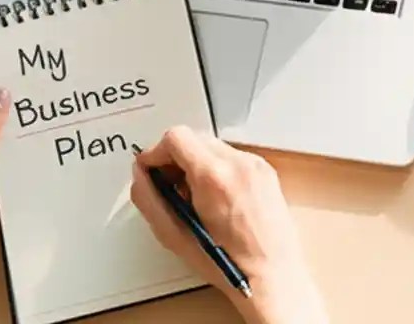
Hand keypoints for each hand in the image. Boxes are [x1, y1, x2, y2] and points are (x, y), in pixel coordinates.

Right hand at [131, 127, 327, 323]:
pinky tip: (214, 198)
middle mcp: (238, 163)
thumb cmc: (231, 264)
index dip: (155, 152)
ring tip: (193, 196)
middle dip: (175, 158)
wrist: (273, 275)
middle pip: (194, 138)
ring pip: (213, 147)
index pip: (175, 137)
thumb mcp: (176, 236)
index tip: (150, 168)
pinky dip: (217, 170)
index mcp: (214, 176)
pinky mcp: (266, 171)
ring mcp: (255, 165)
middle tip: (168, 185)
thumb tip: (141, 178)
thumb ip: (150, 200)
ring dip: (195, 164)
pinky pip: (232, 158)